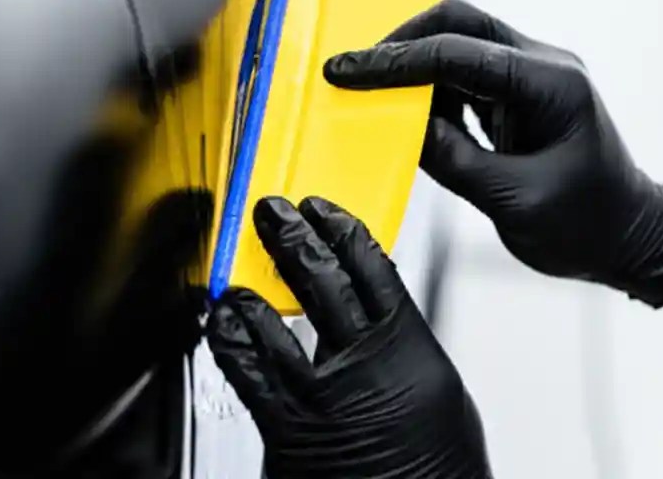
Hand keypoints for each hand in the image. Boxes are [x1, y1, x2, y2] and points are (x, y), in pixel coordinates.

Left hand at [207, 196, 492, 478]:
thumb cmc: (436, 464)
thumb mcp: (438, 391)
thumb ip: (403, 343)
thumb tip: (375, 309)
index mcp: (410, 349)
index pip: (374, 268)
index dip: (343, 230)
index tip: (323, 210)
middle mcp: (365, 364)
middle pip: (323, 280)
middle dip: (293, 236)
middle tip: (273, 212)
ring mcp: (323, 394)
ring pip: (276, 321)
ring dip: (251, 287)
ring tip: (238, 272)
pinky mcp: (288, 426)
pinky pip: (247, 371)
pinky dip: (230, 339)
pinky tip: (223, 323)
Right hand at [324, 0, 662, 307]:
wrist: (631, 237)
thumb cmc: (586, 226)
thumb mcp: (512, 202)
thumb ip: (454, 160)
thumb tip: (403, 125)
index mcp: (551, 85)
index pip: (459, 53)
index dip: (396, 62)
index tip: (347, 72)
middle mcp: (543, 66)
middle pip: (460, 23)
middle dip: (402, 43)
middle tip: (352, 72)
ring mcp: (531, 77)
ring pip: (460, 41)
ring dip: (414, 63)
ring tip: (370, 91)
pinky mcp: (518, 95)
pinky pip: (465, 73)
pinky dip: (430, 86)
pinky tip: (404, 111)